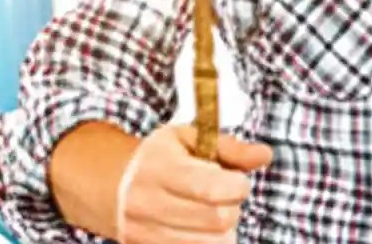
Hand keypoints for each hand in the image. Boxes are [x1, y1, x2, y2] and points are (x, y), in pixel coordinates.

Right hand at [116, 126, 273, 242]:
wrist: (106, 183)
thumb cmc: (154, 157)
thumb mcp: (188, 138)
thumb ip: (230, 147)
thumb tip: (265, 155)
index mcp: (161, 168)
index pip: (212, 189)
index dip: (237, 186)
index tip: (236, 179)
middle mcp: (151, 204)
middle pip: (218, 220)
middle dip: (232, 206)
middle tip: (223, 195)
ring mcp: (147, 233)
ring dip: (223, 229)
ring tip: (211, 211)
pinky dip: (209, 242)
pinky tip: (201, 227)